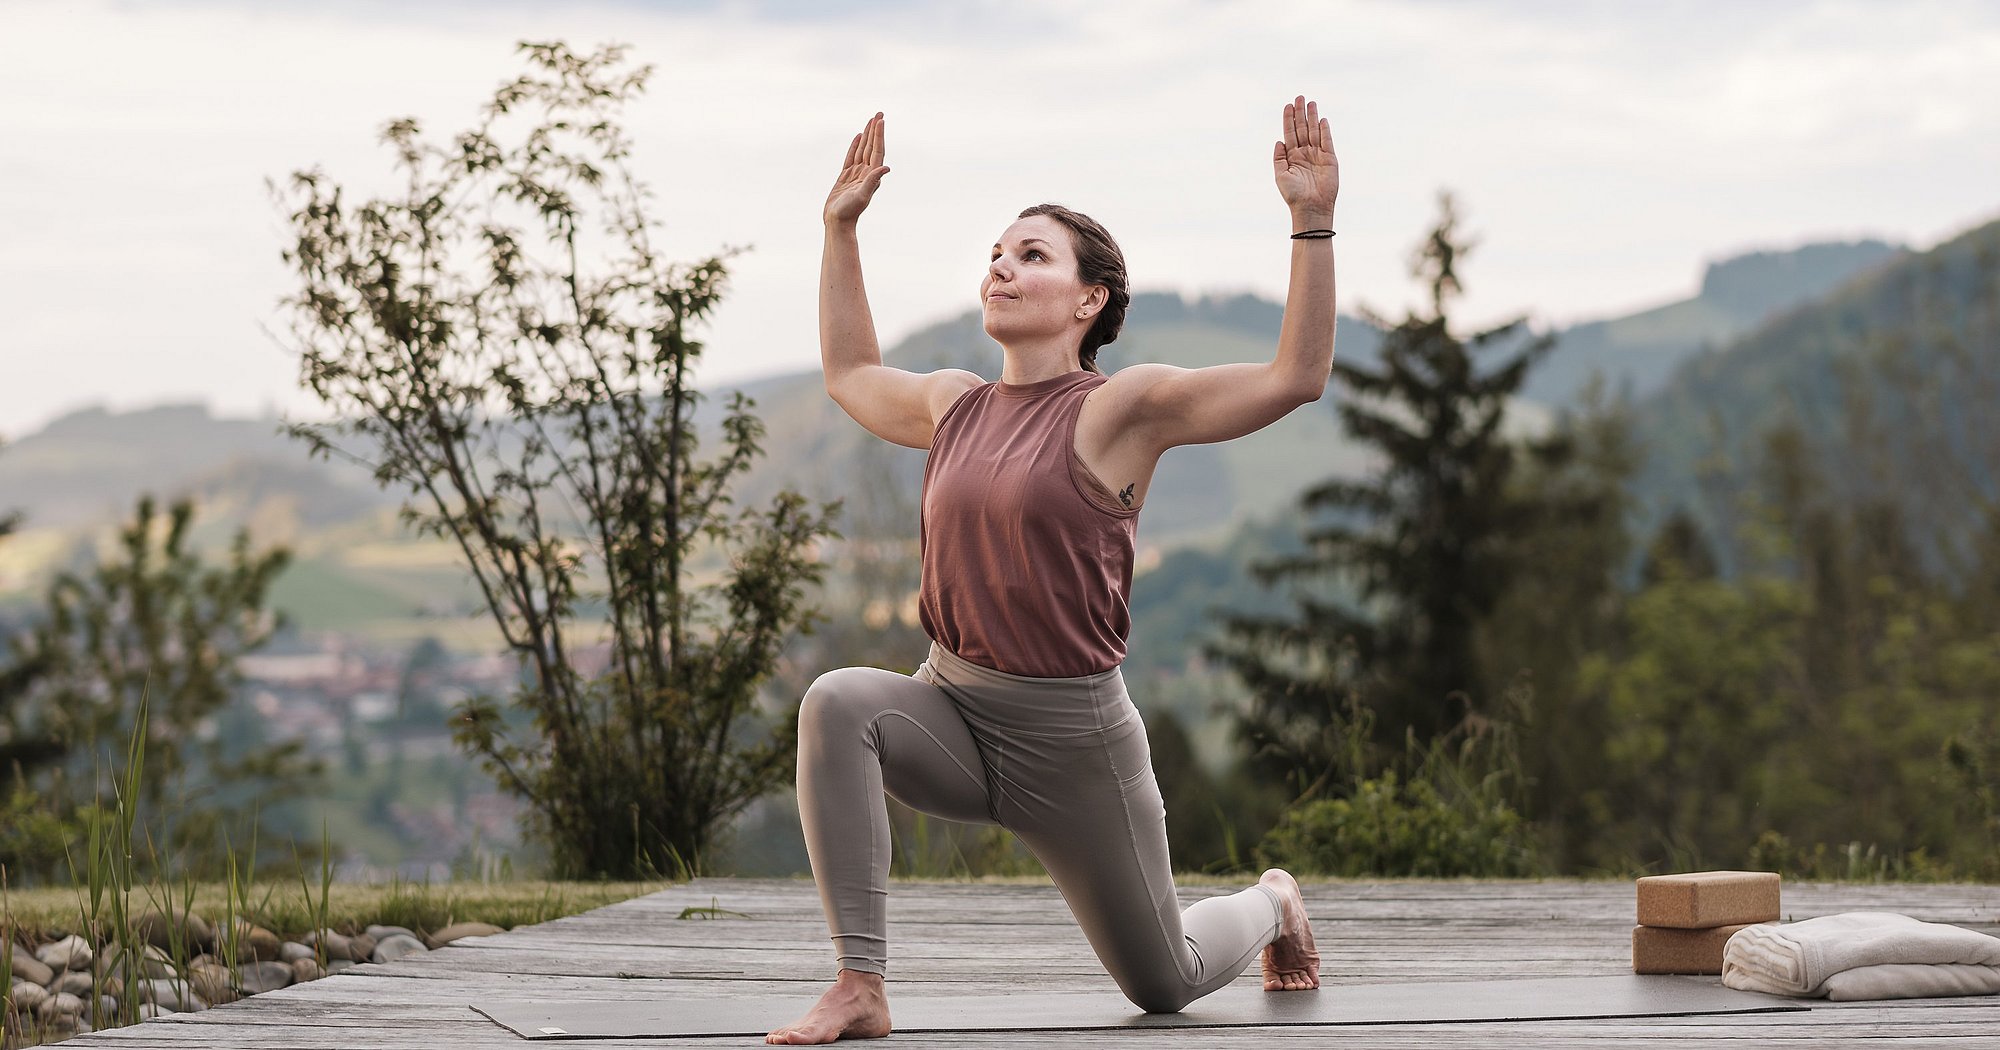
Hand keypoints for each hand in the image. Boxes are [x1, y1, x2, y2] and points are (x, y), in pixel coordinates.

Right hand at [826, 113, 889, 225]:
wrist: (837, 222)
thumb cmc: (849, 212)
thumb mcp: (862, 196)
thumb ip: (873, 181)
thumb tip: (886, 168)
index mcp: (872, 176)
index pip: (877, 151)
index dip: (879, 135)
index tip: (880, 120)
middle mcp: (867, 173)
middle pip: (872, 147)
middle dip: (875, 130)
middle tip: (879, 113)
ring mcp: (857, 174)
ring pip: (863, 149)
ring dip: (868, 135)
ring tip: (871, 121)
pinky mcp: (846, 176)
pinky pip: (852, 156)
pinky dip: (856, 146)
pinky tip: (859, 137)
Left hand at [1272, 96, 1337, 223]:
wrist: (1310, 208)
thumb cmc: (1293, 195)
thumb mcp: (1280, 175)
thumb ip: (1278, 157)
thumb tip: (1278, 140)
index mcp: (1292, 156)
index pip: (1290, 133)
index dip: (1289, 119)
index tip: (1288, 105)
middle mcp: (1304, 153)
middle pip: (1302, 128)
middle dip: (1301, 113)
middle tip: (1300, 97)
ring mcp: (1317, 155)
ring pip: (1314, 131)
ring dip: (1312, 117)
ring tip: (1311, 102)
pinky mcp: (1330, 159)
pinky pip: (1327, 141)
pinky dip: (1324, 130)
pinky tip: (1321, 119)